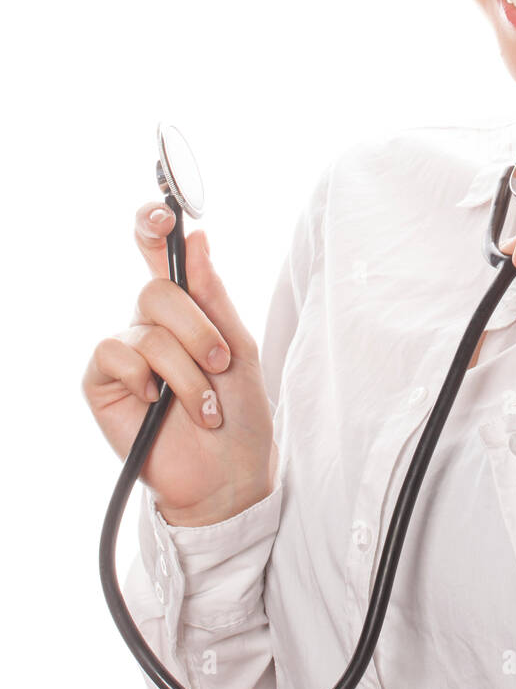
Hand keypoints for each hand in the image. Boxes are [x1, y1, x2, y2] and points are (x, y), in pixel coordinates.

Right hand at [82, 202, 275, 525]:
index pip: (160, 253)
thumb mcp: (239, 347)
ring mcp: (124, 352)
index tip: (163, 214)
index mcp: (186, 308)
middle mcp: (150, 324)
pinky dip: (149, 380)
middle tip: (220, 364)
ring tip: (204, 406)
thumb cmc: (239, 413)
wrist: (229, 474)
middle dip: (198, 329)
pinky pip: (117, 354)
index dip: (154, 226)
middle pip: (159, 289)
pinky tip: (159, 406)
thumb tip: (198, 238)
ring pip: (147, 328)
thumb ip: (214, 295)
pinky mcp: (102, 383)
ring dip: (187, 371)